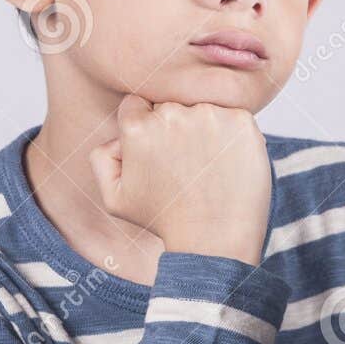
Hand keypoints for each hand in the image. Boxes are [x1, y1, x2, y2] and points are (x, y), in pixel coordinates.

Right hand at [89, 95, 271, 264]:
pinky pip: (234, 116)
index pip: (138, 105)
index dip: (147, 127)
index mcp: (138, 127)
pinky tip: (228, 162)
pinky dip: (232, 135)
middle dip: (176, 127)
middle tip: (185, 164)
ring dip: (206, 129)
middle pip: (172, 104)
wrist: (215, 239)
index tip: (160, 151)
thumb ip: (102, 158)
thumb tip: (117, 136)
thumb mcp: (115, 198)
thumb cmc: (166, 220)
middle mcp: (172, 114)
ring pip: (203, 109)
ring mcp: (210, 115)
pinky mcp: (242, 121)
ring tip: (208, 167)